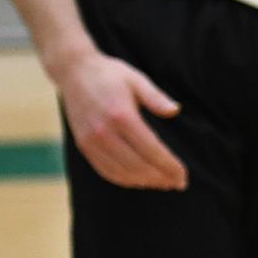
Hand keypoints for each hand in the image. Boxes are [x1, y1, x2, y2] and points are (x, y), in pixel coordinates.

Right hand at [54, 50, 186, 190]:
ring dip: (144, 182)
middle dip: (160, 177)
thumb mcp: (137, 79)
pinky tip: (140, 180)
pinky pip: (105, 170)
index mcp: (121, 116)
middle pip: (137, 165)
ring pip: (120, 172)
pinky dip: (124, 179)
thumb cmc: (111, 74)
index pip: (151, 149)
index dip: (168, 166)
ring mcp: (91, 141)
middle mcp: (104, 132)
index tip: (183, 175)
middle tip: (179, 183)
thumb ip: (156, 97)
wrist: (74, 72)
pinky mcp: (83, 146)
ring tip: (163, 184)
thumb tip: (175, 111)